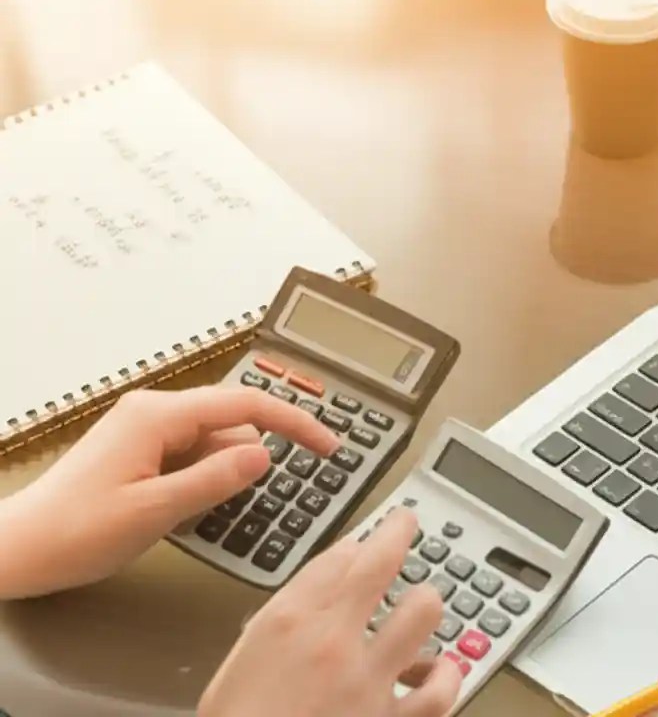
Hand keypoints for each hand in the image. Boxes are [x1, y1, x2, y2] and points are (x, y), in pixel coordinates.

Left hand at [0, 385, 339, 599]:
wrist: (18, 550)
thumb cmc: (75, 531)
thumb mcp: (156, 511)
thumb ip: (216, 480)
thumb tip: (265, 454)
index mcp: (159, 416)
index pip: (247, 405)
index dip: (296, 424)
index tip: (329, 446)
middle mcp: (155, 413)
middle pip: (234, 421)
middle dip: (258, 455)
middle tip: (273, 491)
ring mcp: (146, 431)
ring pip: (215, 442)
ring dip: (226, 474)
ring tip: (203, 514)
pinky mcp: (141, 451)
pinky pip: (193, 456)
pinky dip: (205, 480)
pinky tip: (191, 511)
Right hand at [198, 508, 461, 716]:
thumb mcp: (242, 664)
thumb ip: (283, 619)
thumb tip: (325, 583)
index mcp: (287, 627)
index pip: (339, 557)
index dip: (371, 535)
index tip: (385, 528)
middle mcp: (332, 644)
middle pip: (385, 566)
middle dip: (402, 545)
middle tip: (407, 540)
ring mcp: (369, 684)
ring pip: (423, 613)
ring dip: (425, 608)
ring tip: (421, 611)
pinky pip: (442, 689)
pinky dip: (447, 675)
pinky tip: (441, 672)